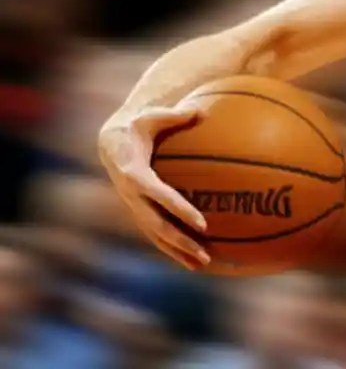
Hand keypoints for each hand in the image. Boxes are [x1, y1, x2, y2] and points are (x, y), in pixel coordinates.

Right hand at [97, 106, 210, 269]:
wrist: (111, 142)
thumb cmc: (138, 126)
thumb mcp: (153, 116)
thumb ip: (176, 116)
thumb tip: (200, 110)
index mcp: (134, 174)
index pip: (159, 196)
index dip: (179, 209)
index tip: (202, 222)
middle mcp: (131, 196)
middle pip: (157, 225)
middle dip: (180, 241)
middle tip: (205, 253)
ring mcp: (134, 207)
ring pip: (156, 235)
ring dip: (178, 251)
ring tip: (204, 265)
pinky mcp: (138, 212)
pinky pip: (156, 235)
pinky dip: (173, 249)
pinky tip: (193, 260)